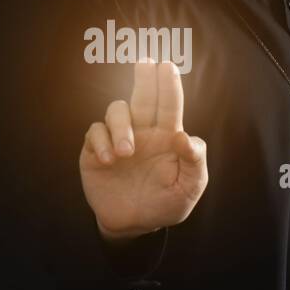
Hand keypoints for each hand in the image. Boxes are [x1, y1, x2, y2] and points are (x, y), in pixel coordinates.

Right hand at [79, 59, 208, 241]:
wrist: (135, 225)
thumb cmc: (166, 202)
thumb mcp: (190, 187)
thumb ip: (195, 161)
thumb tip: (183, 135)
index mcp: (167, 135)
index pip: (169, 104)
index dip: (168, 85)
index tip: (167, 67)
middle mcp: (143, 131)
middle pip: (142, 96)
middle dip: (144, 78)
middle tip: (145, 63)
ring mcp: (118, 139)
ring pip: (116, 111)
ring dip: (121, 126)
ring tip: (127, 152)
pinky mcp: (96, 151)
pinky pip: (94, 133)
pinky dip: (101, 142)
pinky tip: (110, 160)